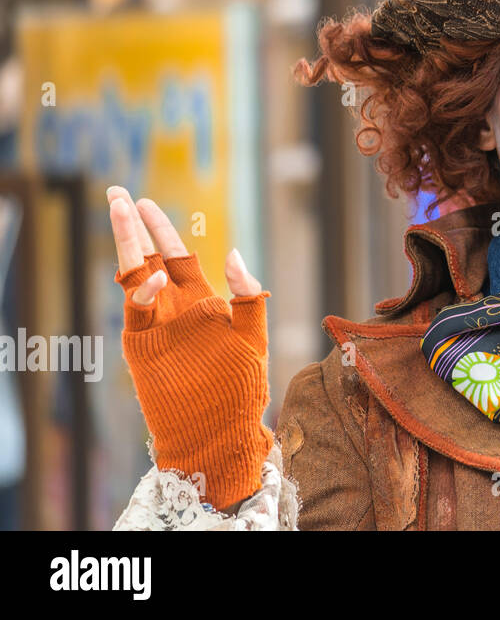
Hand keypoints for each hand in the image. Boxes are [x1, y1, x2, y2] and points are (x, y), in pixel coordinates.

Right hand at [109, 185, 272, 509]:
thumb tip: (234, 252)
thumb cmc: (241, 388)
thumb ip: (247, 297)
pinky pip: (137, 314)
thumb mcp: (255, 338)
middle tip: (117, 193)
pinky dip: (142, 294)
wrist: (222, 433)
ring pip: (134, 278)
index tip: (145, 202)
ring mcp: (155, 327)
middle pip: (146, 258)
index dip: (161, 228)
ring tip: (120, 213)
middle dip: (132, 226)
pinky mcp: (143, 349)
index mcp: (200, 301)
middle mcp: (173, 309)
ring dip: (127, 246)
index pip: (176, 255)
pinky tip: (155, 276)